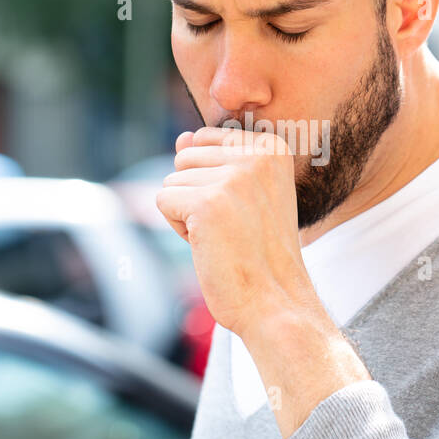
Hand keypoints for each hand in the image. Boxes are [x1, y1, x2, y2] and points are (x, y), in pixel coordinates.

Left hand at [155, 126, 313, 338]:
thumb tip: (181, 138)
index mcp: (272, 146)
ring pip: (172, 180)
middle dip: (194, 194)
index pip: (205, 139)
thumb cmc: (260, 252)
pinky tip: (209, 245)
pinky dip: (178, 229)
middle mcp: (256, 155)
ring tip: (223, 237)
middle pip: (185, 157)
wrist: (275, 300)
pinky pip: (163, 200)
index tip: (241, 209)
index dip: (210, 180)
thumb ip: (215, 159)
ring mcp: (233, 178)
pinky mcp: (207, 203)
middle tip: (230, 226)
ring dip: (187, 213)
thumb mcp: (246, 195)